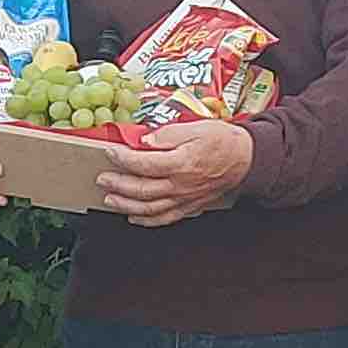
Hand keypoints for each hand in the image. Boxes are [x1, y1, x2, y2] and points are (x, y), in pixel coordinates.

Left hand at [99, 120, 253, 226]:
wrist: (245, 159)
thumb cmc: (222, 141)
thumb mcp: (196, 127)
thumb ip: (168, 134)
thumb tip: (144, 141)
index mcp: (181, 163)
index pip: (144, 163)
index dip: (123, 158)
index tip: (110, 151)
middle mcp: (180, 185)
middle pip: (142, 189)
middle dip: (118, 184)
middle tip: (102, 178)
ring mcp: (184, 199)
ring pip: (149, 208)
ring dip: (126, 205)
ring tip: (109, 199)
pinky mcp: (189, 206)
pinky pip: (165, 218)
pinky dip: (146, 220)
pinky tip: (133, 217)